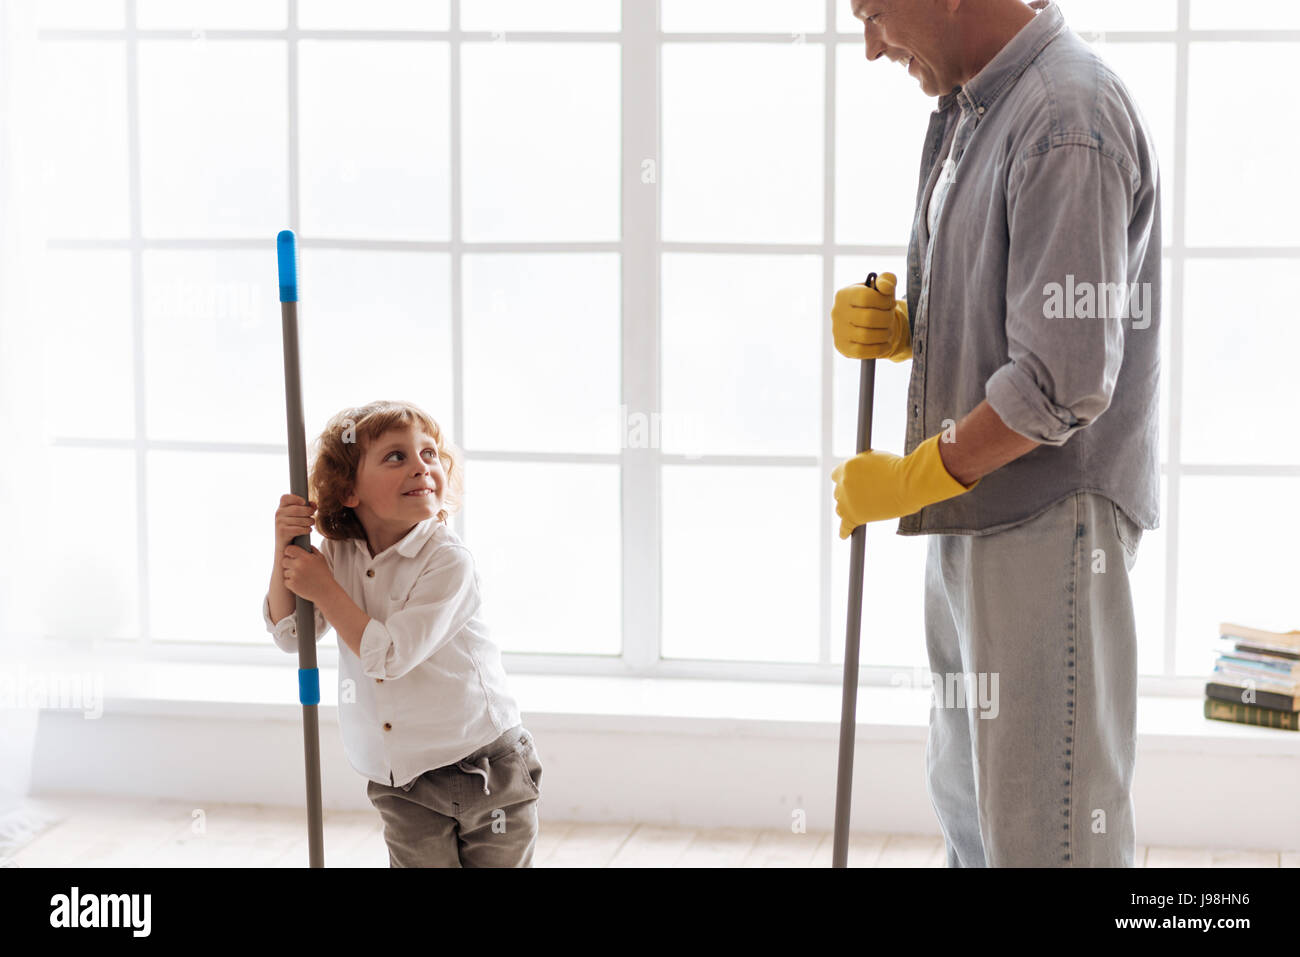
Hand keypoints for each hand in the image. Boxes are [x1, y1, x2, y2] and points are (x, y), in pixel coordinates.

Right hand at [275, 493, 315, 550]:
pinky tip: (308, 530)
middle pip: (296, 509)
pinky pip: (298, 529)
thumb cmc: (294, 528)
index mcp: (282, 507)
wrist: (285, 546)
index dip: (295, 498)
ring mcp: (279, 522)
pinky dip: (306, 530)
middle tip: (313, 514)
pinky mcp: (282, 532)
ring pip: (299, 520)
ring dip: (309, 521)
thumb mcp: (298, 516)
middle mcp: (278, 513)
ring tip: (312, 523)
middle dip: (308, 511)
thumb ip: (306, 508)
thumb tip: (313, 505)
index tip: (304, 502)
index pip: (285, 498)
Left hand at [281, 543, 334, 604]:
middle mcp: (298, 565)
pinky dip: (291, 583)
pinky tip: (300, 583)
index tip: (291, 555)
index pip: (289, 549)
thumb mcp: (321, 559)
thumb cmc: (324, 574)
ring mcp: (294, 575)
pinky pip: (286, 581)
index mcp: (305, 557)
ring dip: (290, 574)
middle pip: (284, 561)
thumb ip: (312, 550)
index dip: (289, 552)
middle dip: (289, 564)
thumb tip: (305, 545)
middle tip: (296, 568)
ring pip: (285, 572)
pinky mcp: (292, 585)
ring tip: (302, 577)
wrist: (326, 591)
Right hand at [831, 271, 911, 361]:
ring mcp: (838, 331)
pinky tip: (885, 343)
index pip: (866, 297)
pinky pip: (863, 352)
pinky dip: (879, 348)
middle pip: (868, 318)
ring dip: (885, 334)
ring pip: (866, 336)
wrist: (864, 323)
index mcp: (844, 294)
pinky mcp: (842, 347)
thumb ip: (886, 281)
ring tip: (888, 329)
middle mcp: (837, 312)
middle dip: (886, 319)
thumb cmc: (875, 303)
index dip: (884, 301)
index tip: (889, 303)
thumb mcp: (881, 289)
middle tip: (890, 317)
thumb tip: (887, 285)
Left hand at [831, 433, 977, 537]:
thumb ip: (862, 465)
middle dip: (850, 493)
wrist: (910, 483)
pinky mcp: (855, 517)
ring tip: (862, 509)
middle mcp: (843, 484)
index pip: (836, 475)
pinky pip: (844, 527)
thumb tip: (861, 471)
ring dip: (849, 509)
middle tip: (866, 495)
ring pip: (841, 509)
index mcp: (846, 467)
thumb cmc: (899, 468)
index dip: (846, 479)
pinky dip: (845, 531)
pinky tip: (844, 535)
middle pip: (839, 492)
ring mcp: (848, 501)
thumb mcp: (875, 458)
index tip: (854, 483)